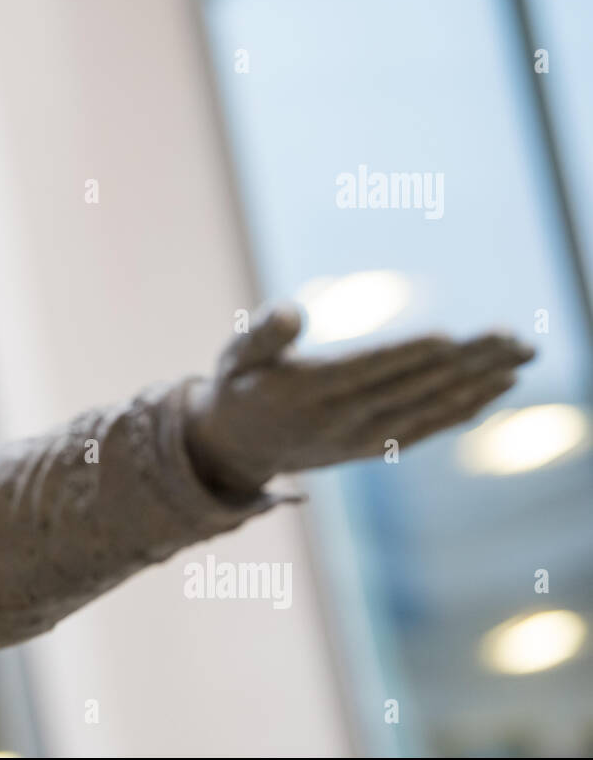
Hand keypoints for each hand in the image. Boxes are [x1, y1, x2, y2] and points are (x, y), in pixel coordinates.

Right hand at [183, 303, 536, 495]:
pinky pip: (427, 427)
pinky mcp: (375, 447)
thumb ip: (263, 332)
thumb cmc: (240, 385)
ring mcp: (361, 437)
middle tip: (515, 336)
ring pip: (429, 407)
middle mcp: (339, 420)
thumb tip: (288, 311)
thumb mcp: (237, 354)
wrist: (237, 448)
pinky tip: (498, 386)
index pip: (365, 370)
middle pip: (411, 387)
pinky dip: (464, 407)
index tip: (449, 337)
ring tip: (523, 354)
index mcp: (305, 392)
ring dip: (480, 381)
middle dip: (467, 361)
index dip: (406, 355)